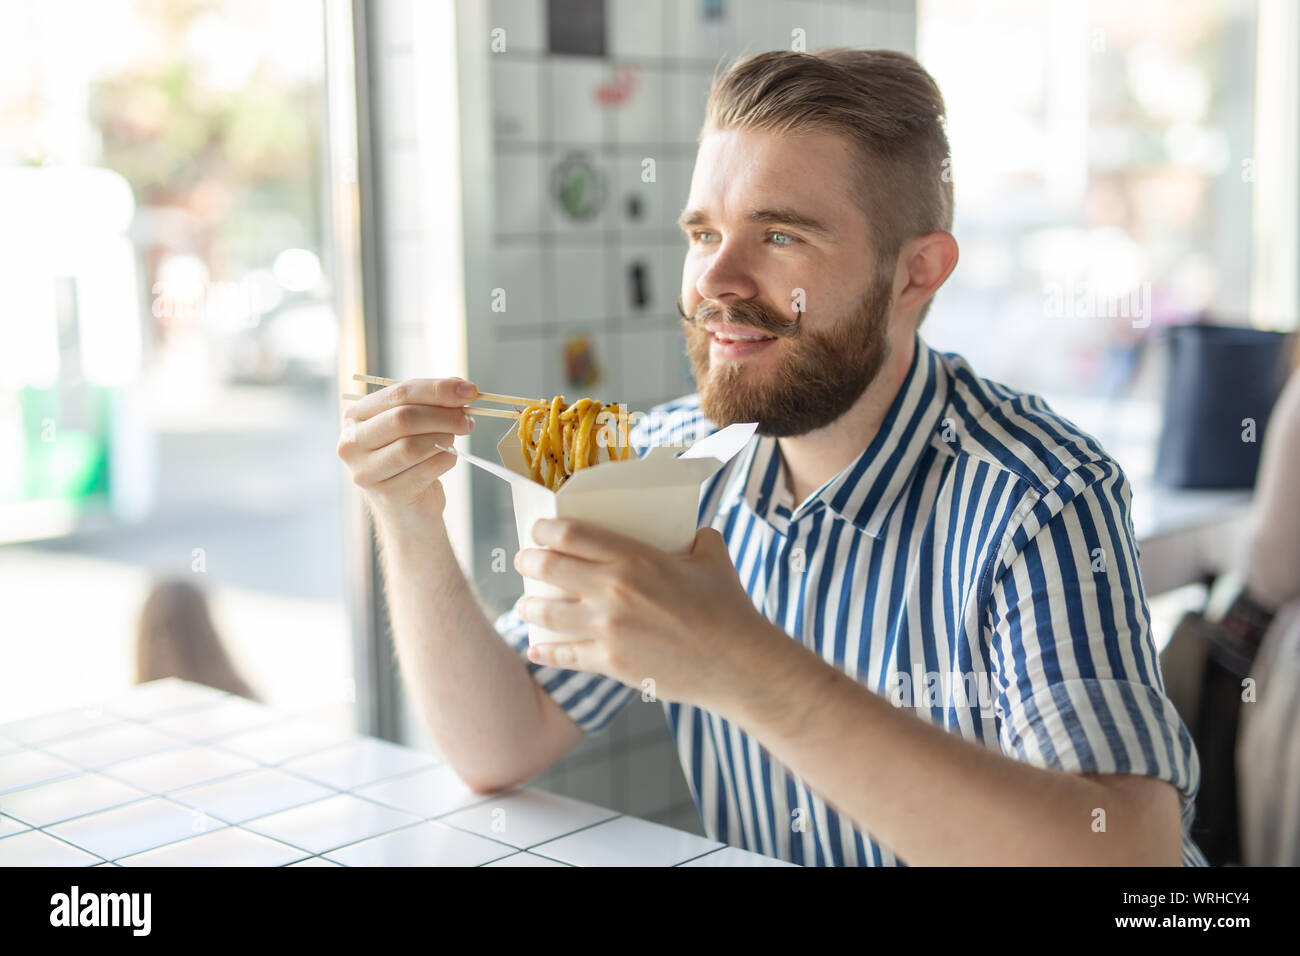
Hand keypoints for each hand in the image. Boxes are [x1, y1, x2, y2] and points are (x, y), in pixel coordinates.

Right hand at [336, 377, 477, 538]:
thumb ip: (433, 401)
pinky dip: (446, 460)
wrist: (407, 506)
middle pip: (403, 419)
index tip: (469, 391)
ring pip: (413, 446)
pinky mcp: (387, 494)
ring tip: (453, 438)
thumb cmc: (410, 457)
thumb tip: (462, 388)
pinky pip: (425, 469)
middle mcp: (352, 443)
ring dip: (444, 438)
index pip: (398, 393)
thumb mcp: (415, 423)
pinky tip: (448, 458)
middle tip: (467, 419)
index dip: (437, 390)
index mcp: (355, 416)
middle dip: (443, 415)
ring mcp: (366, 472)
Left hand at [514, 517, 783, 710]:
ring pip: (546, 613)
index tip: (539, 530)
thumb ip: (694, 536)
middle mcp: (613, 591)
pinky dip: (544, 652)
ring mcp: (608, 630)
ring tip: (525, 604)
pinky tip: (534, 650)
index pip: (570, 534)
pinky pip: (564, 656)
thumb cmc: (728, 607)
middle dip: (527, 562)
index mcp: (634, 558)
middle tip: (523, 562)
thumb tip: (690, 529)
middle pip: (548, 568)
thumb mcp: (712, 555)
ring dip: (528, 606)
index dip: (545, 529)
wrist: (738, 663)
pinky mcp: (610, 663)